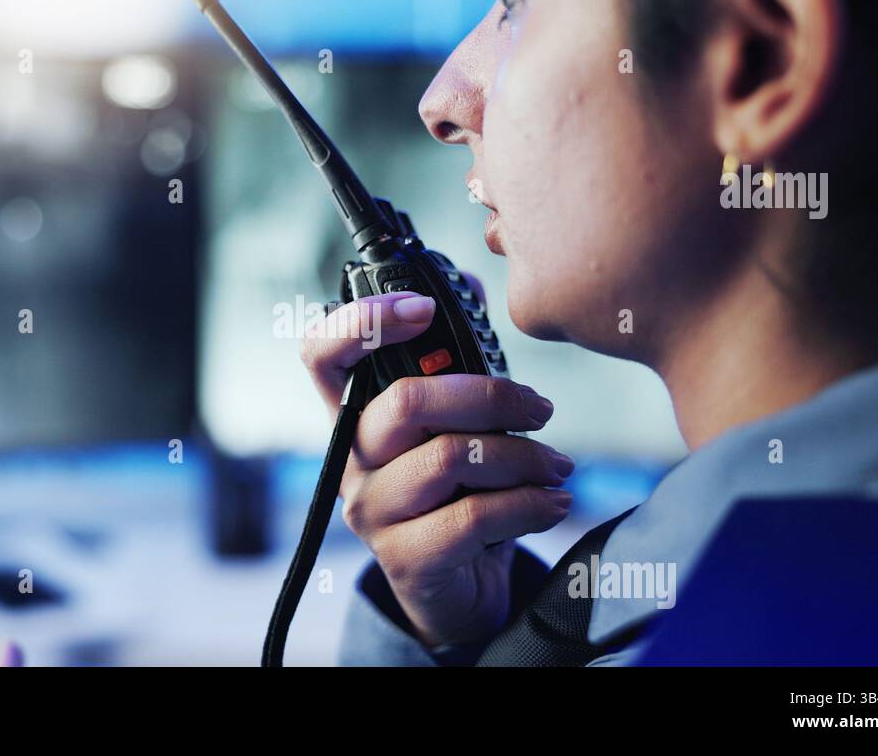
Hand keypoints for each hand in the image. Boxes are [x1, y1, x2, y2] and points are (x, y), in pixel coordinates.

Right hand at [301, 287, 573, 646]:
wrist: (461, 587)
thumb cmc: (459, 491)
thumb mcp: (455, 421)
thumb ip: (456, 359)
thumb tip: (470, 288)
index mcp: (355, 413)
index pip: (321, 354)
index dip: (361, 321)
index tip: (423, 308)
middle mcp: (351, 459)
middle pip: (406, 400)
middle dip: (489, 395)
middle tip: (538, 408)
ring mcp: (371, 510)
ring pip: (449, 457)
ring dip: (522, 456)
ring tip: (556, 464)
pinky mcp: (404, 558)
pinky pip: (472, 517)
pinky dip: (528, 504)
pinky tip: (552, 501)